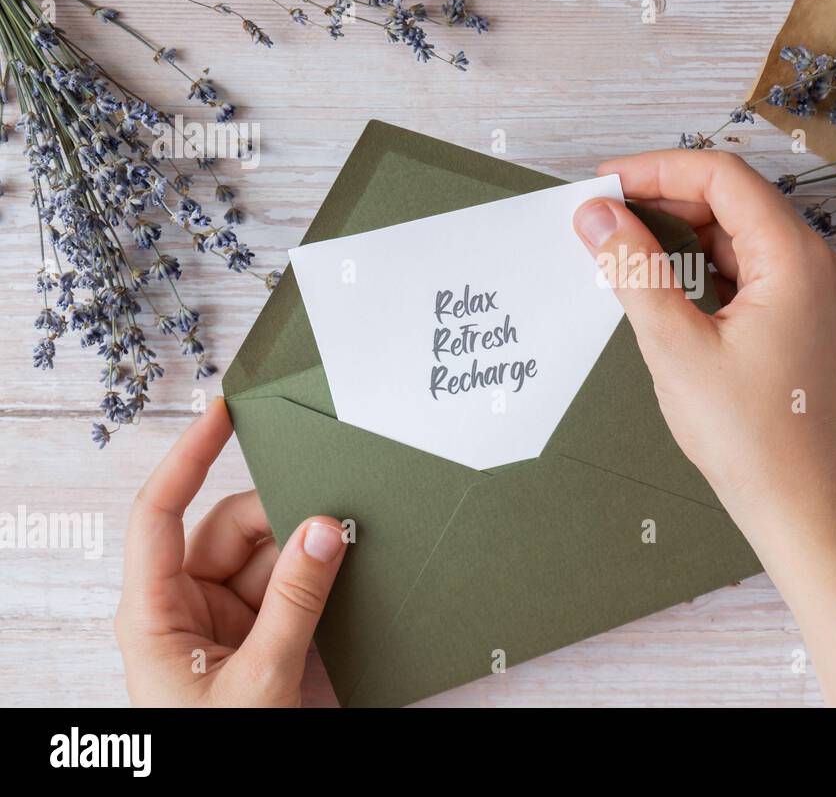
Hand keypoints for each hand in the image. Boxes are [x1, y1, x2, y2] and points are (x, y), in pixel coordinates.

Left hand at [115, 398, 347, 705]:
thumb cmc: (219, 752)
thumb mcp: (260, 678)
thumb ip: (296, 600)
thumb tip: (322, 527)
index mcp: (154, 613)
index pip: (161, 514)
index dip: (187, 457)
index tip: (223, 413)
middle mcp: (186, 608)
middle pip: (233, 529)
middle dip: (283, 518)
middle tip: (336, 515)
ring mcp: (226, 622)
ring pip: (272, 554)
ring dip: (310, 551)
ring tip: (351, 549)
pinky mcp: (264, 637)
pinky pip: (294, 585)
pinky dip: (322, 576)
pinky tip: (351, 573)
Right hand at [573, 149, 835, 706]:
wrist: (800, 504)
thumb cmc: (749, 435)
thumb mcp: (675, 346)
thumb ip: (634, 270)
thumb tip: (596, 215)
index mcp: (791, 257)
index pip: (721, 176)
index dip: (657, 169)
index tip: (602, 183)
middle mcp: (808, 262)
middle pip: (730, 198)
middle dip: (663, 197)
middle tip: (601, 216)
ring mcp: (804, 290)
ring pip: (733, 232)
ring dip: (677, 232)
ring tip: (619, 247)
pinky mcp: (792, 317)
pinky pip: (741, 268)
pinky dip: (697, 264)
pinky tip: (657, 282)